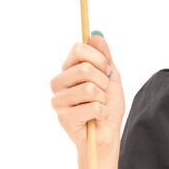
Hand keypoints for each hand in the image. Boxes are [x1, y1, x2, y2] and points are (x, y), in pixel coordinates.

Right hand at [50, 32, 123, 160]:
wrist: (106, 134)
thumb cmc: (107, 105)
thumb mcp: (110, 76)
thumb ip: (104, 55)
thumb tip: (96, 34)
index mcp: (67, 69)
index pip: (78, 49)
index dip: (99, 58)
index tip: (107, 69)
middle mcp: (58, 83)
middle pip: (85, 69)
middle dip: (104, 81)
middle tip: (104, 92)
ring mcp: (58, 101)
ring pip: (89, 89)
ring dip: (103, 99)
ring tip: (100, 105)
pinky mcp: (64, 118)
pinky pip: (93, 107)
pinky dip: (103, 112)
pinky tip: (97, 117)